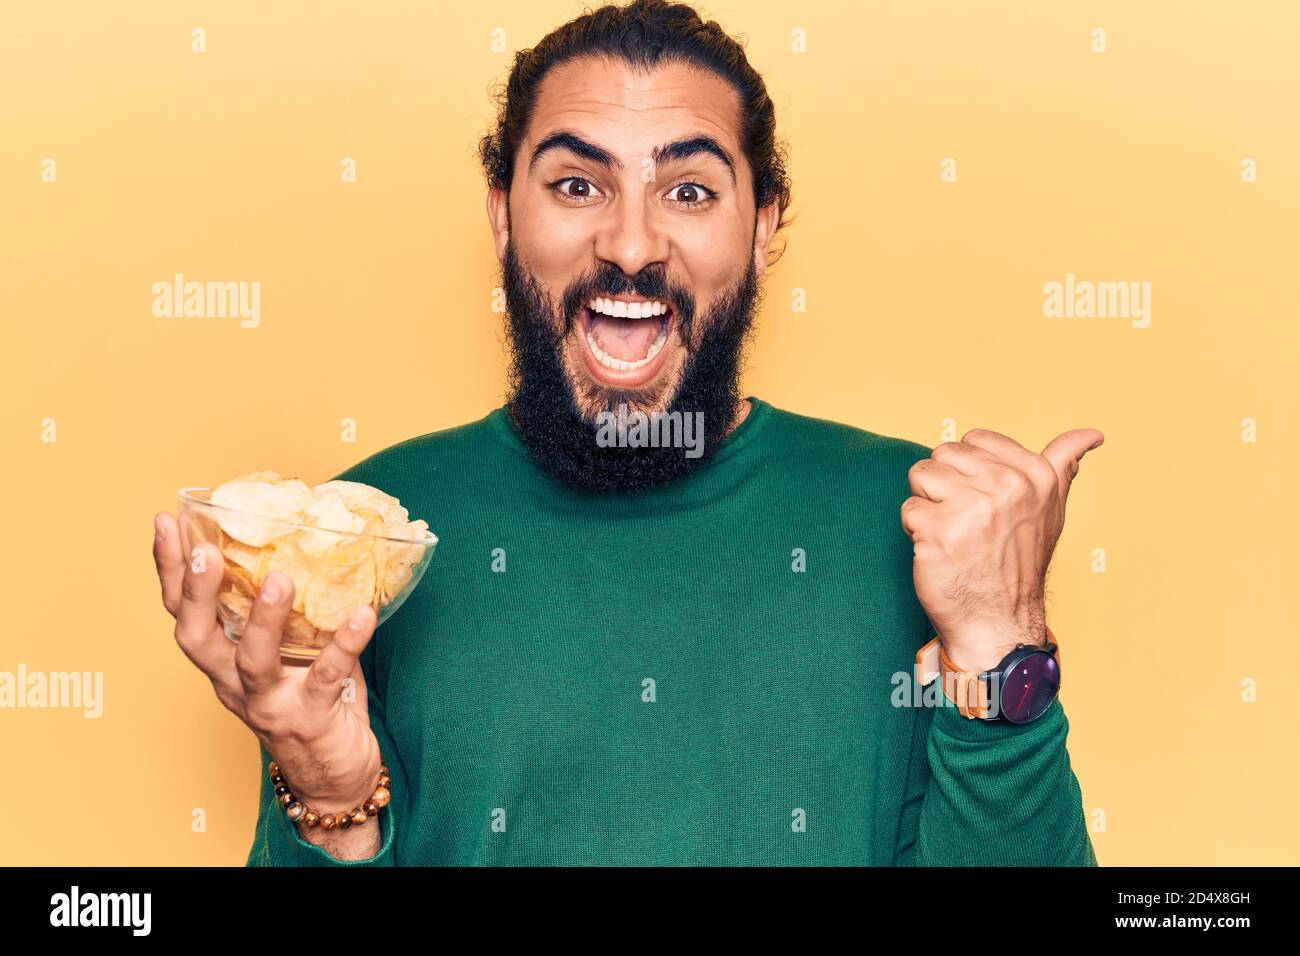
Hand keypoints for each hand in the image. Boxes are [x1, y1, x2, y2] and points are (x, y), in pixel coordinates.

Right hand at [152, 511, 382, 808]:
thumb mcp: (287, 651)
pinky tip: (362, 614)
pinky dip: (344, 643)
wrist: (332, 776)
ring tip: (279, 579)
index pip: (181, 612)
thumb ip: (287, 608)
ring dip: (264, 620)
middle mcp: (233, 683)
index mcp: (222, 662)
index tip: (166, 521)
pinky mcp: (309, 717)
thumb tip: (305, 539)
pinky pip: (325, 677)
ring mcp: (269, 704)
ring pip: (254, 662)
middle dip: (195, 593)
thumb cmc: (310, 701)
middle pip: (196, 638)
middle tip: (204, 549)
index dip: (170, 569)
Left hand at [899, 427, 1103, 671]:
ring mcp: (972, 510)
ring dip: (927, 505)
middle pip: (943, 455)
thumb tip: (1092, 434)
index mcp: (1035, 475)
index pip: (974, 439)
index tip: (985, 501)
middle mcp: (1006, 488)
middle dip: (945, 485)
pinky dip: (915, 531)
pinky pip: (909, 510)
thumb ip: (1063, 465)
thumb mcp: (1053, 508)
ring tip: (952, 533)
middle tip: (966, 521)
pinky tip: (939, 551)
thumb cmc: (1020, 562)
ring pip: (920, 476)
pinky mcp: (939, 532)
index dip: (969, 470)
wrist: (1000, 621)